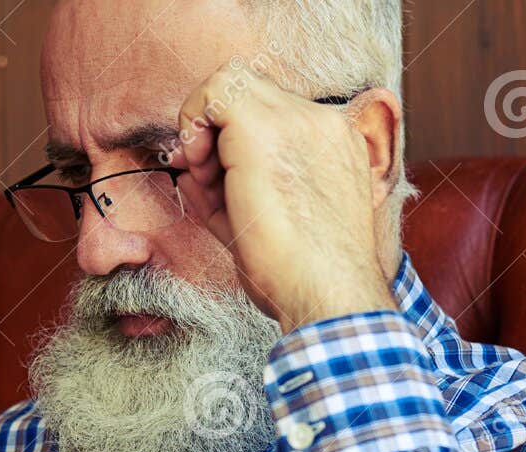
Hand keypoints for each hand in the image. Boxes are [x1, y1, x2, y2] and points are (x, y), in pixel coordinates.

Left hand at [175, 63, 399, 331]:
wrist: (329, 295)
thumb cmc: (302, 280)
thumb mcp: (267, 229)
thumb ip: (232, 193)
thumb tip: (190, 172)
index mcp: (335, 149)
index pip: (275, 119)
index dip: (234, 140)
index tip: (215, 178)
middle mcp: (324, 126)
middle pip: (252, 94)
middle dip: (214, 131)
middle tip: (203, 176)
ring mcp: (300, 122)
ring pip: (230, 82)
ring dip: (203, 128)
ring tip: (205, 180)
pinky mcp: (267, 130)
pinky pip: (214, 91)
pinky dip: (192, 122)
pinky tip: (198, 166)